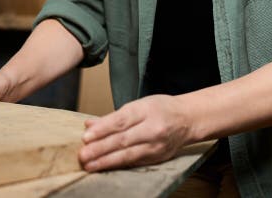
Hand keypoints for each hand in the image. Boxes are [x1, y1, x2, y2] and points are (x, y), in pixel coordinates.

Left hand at [78, 95, 192, 171]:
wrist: (188, 119)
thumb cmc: (161, 108)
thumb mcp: (139, 105)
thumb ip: (114, 116)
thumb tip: (90, 124)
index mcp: (146, 110)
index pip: (121, 121)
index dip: (102, 130)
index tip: (86, 137)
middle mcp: (152, 129)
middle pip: (123, 140)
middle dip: (100, 149)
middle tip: (83, 155)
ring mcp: (156, 146)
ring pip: (128, 155)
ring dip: (106, 161)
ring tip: (90, 165)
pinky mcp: (157, 158)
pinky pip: (135, 162)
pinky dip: (119, 165)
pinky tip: (105, 167)